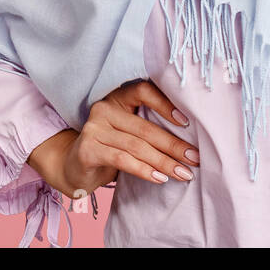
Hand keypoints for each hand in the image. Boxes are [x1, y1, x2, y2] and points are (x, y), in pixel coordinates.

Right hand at [33, 80, 199, 199]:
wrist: (74, 168)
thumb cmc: (110, 148)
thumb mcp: (128, 132)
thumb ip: (149, 127)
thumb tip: (188, 140)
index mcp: (118, 98)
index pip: (143, 91)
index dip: (166, 104)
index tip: (187, 122)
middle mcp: (104, 109)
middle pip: (145, 127)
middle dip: (174, 145)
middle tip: (195, 158)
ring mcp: (93, 129)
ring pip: (137, 146)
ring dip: (164, 162)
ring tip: (183, 173)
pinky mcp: (88, 150)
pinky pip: (122, 159)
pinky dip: (144, 170)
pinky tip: (159, 178)